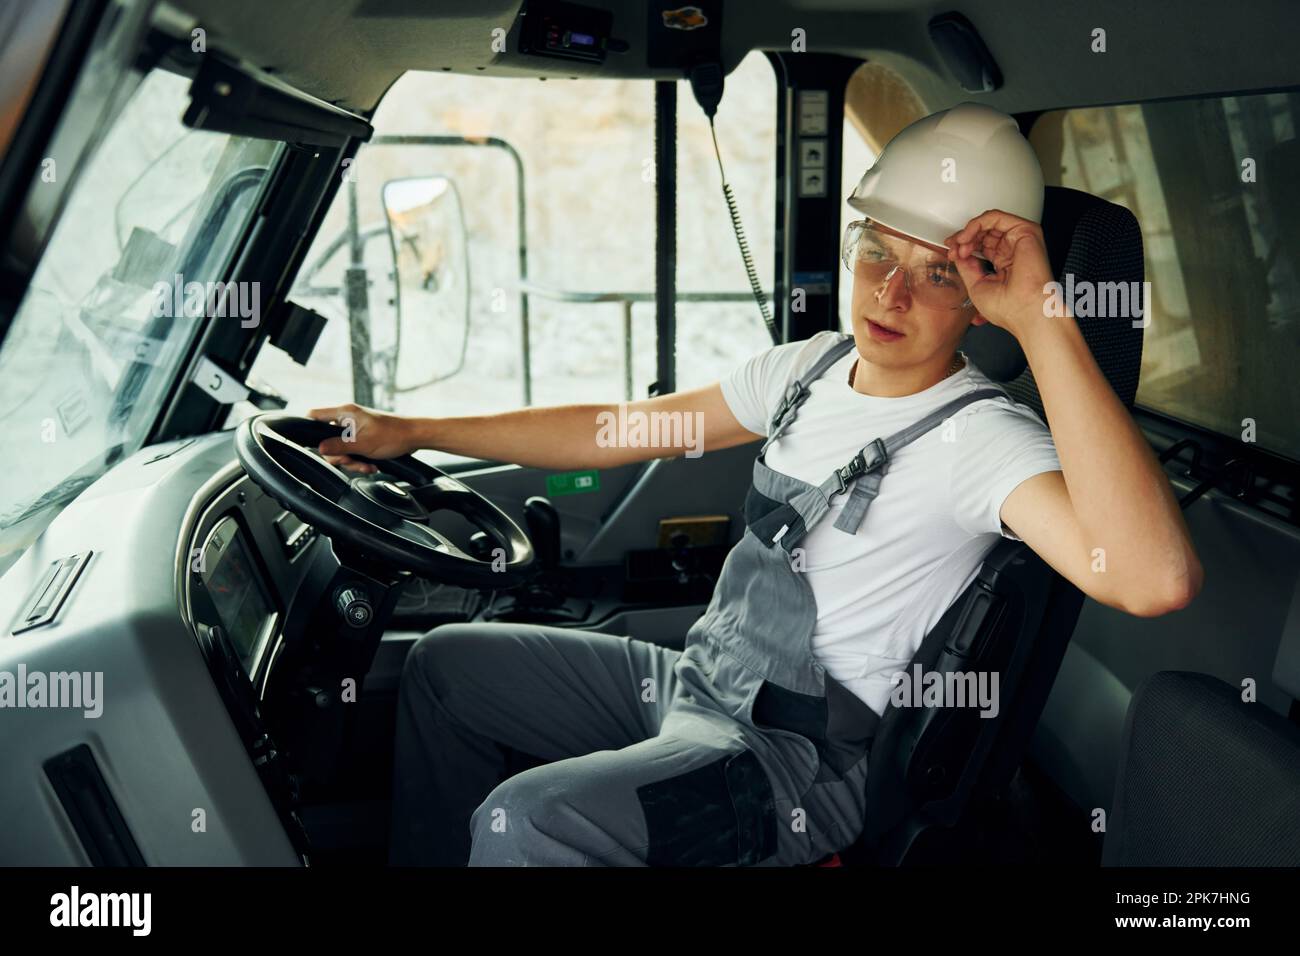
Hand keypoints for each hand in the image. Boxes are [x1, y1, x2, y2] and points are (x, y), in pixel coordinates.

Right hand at [306, 402, 417, 473]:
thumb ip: (339, 447)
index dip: (308, 428)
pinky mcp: (363, 437)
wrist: (415, 437)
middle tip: (352, 461)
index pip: (315, 415)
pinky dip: (360, 460)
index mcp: (345, 413)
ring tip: (367, 465)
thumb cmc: (394, 435)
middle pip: (328, 440)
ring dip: (353, 461)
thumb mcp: (363, 444)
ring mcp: (356, 429)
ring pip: (342, 449)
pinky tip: (371, 464)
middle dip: (340, 456)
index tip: (310, 443)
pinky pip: (353, 451)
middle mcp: (348, 419)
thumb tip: (320, 448)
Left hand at [944, 209, 1055, 339]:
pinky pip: (996, 217)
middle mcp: (1013, 250)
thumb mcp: (976, 285)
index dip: (963, 246)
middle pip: (983, 233)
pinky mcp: (1025, 231)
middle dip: (963, 239)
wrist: (1028, 312)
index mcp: (1004, 263)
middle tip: (953, 249)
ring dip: (968, 232)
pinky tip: (967, 237)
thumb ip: (967, 266)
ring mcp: (1019, 240)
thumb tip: (957, 253)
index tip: (951, 253)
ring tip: (960, 245)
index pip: (981, 245)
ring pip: (988, 223)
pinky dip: (977, 224)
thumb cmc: (1010, 309)